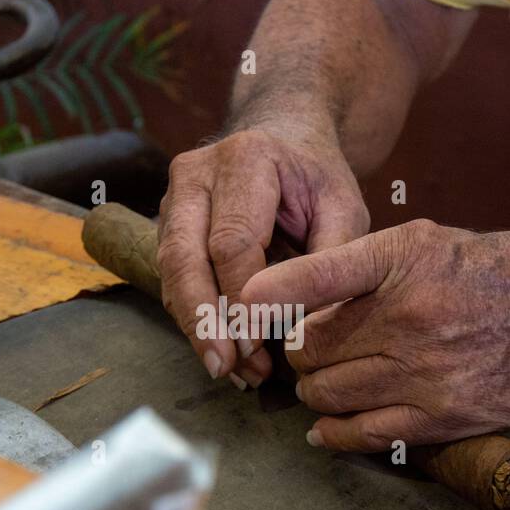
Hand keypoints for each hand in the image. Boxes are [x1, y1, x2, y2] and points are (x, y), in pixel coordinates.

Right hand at [157, 124, 368, 386]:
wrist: (283, 139)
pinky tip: (223, 355)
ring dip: (198, 328)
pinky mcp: (165, 224)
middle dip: (204, 320)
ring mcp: (173, 197)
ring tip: (231, 371)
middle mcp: (197, 173)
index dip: (243, 298)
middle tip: (226, 368)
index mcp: (246, 160)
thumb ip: (333, 258)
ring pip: (171, 273)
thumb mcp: (343, 207)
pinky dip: (195, 320)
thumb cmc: (316, 177)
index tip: (259, 344)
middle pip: (185, 258)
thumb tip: (313, 324)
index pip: (233, 241)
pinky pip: (172, 280)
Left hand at [241, 219, 509, 450]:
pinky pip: (362, 434)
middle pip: (307, 349)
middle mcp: (407, 316)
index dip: (267, 294)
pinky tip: (326, 427)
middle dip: (298, 352)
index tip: (242, 305)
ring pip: (325, 394)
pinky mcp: (441, 418)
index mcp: (402, 260)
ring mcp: (423, 372)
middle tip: (306, 351)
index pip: (312, 276)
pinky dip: (333, 432)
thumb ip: (362, 265)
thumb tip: (293, 294)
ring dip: (314, 392)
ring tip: (324, 383)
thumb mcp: (429, 241)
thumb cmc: (501, 272)